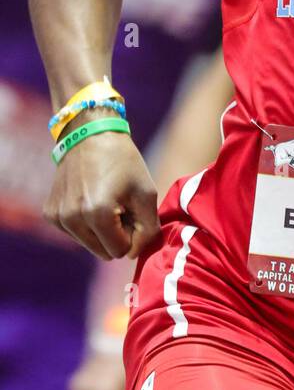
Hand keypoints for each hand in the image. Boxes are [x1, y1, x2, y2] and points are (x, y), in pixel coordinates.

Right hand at [44, 128, 158, 261]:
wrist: (88, 134)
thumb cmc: (123, 162)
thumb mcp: (146, 193)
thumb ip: (147, 230)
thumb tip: (131, 255)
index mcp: (98, 214)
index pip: (120, 251)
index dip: (131, 234)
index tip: (131, 210)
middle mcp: (73, 219)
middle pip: (104, 252)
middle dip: (116, 235)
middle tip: (119, 206)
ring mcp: (58, 218)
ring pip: (89, 245)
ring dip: (101, 230)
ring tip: (105, 201)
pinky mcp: (50, 214)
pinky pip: (75, 234)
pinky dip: (85, 223)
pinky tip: (89, 199)